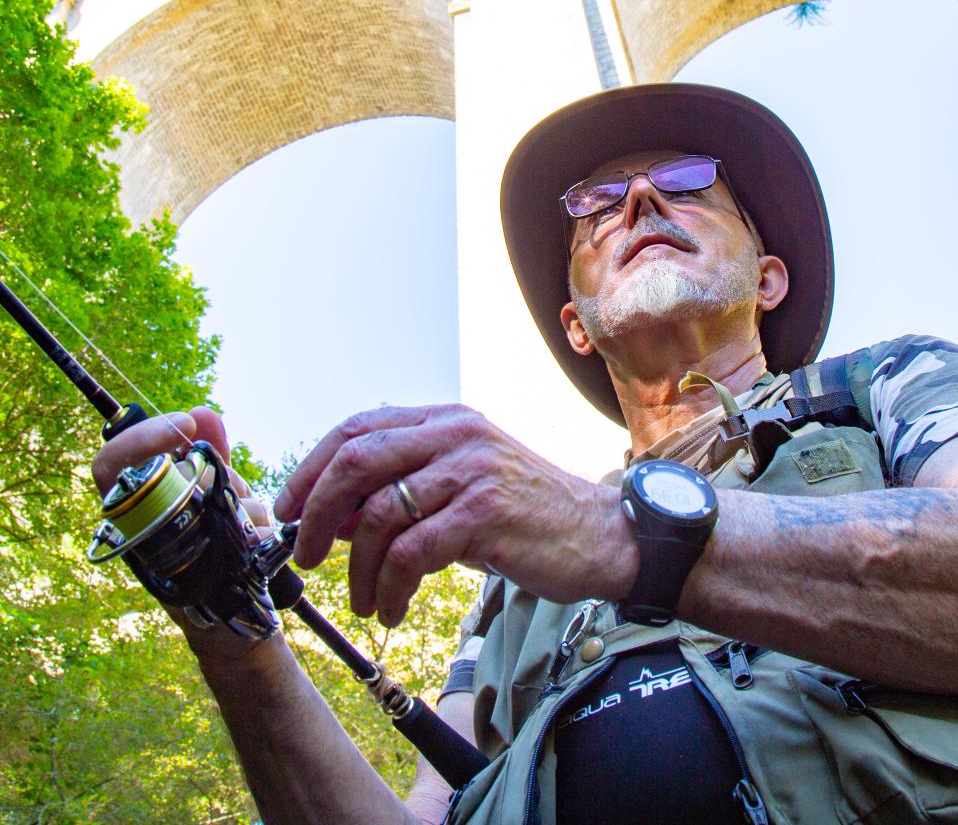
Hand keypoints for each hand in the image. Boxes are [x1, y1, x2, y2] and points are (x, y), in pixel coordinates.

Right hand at [91, 407, 274, 660]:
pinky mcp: (188, 589)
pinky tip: (262, 544)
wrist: (236, 617)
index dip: (141, 439)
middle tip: (241, 493)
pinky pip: (229, 543)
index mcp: (137, 510)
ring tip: (255, 526)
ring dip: (244, 509)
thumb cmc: (217, 549)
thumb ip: (210, 455)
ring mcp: (156, 564)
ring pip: (203, 512)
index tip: (187, 423)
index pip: (109, 466)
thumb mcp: (215, 495)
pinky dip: (257, 533)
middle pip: (168, 485)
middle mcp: (137, 536)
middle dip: (219, 479)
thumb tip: (201, 410)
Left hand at [273, 404, 637, 625]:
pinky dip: (390, 589)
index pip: (356, 428)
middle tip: (303, 556)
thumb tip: (327, 517)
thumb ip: (400, 495)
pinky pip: (411, 553)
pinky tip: (393, 609)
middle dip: (314, 514)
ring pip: (379, 514)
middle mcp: (455, 434)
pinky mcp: (486, 511)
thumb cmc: (524, 516)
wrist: (600, 534)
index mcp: (444, 419)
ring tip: (365, 601)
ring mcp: (472, 469)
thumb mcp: (458, 491)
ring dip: (357, 569)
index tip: (286, 512)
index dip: (310, 469)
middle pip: (356, 461)